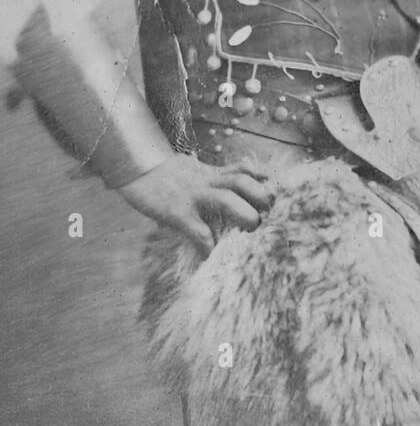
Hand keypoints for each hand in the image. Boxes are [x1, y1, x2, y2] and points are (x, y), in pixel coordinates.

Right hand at [118, 152, 274, 255]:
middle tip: (269, 215)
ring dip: (245, 214)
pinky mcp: (176, 211)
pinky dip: (208, 245)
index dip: (264, 180)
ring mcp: (193, 195)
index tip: (279, 193)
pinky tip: (213, 256)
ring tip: (252, 229)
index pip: (245, 171)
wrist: (135, 169)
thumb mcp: (195, 173)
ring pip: (227, 199)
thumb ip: (215, 180)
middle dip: (261, 197)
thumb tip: (235, 196)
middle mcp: (207, 182)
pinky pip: (197, 230)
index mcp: (212, 174)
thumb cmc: (167, 177)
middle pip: (243, 181)